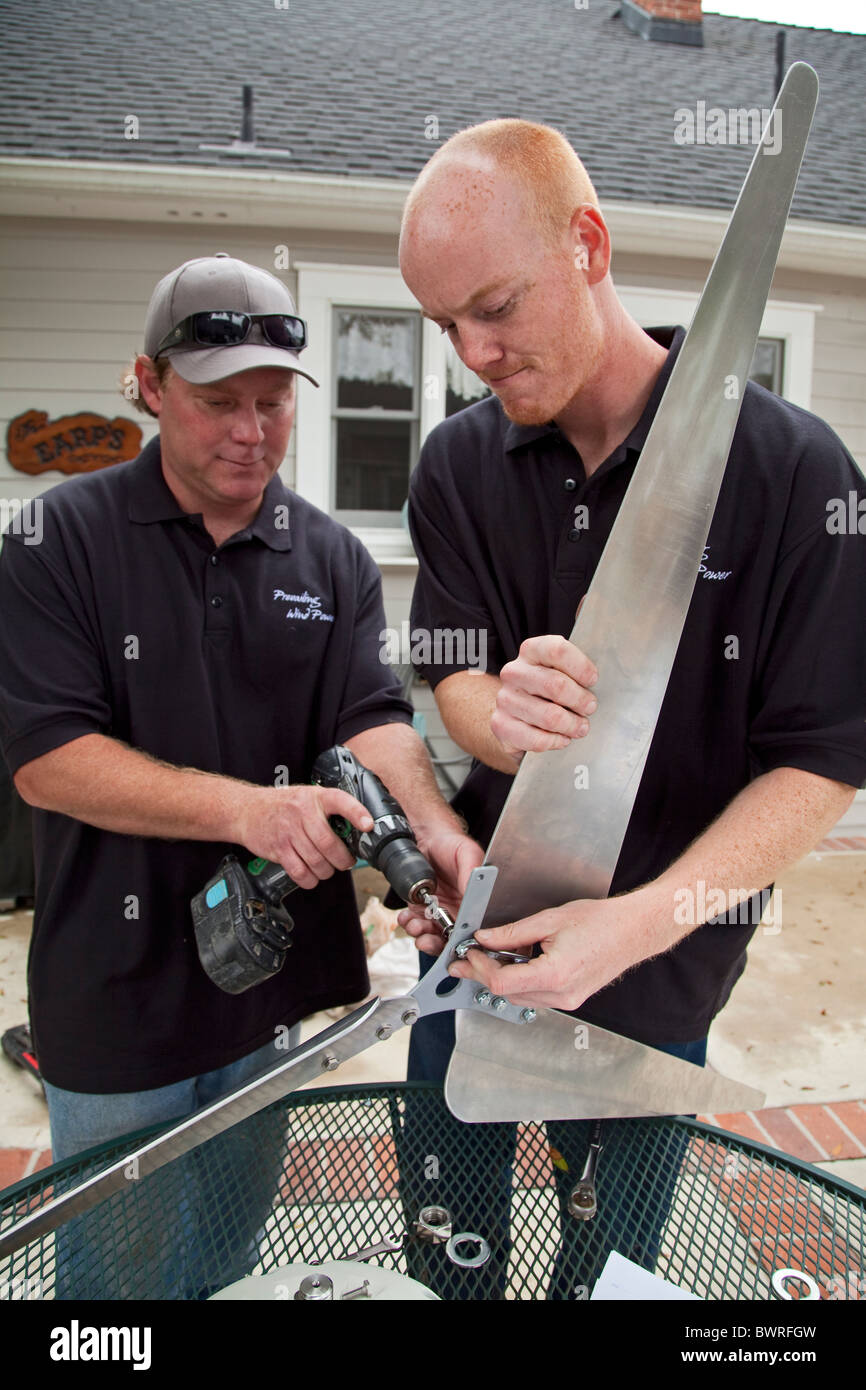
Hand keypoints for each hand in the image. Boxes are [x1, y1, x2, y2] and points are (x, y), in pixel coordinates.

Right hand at [232, 784, 373, 889]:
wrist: (248, 810)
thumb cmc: (284, 806)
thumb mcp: (308, 797)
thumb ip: (329, 810)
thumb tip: (356, 832)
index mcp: (316, 797)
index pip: (340, 801)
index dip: (356, 813)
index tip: (369, 825)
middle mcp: (303, 812)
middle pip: (329, 843)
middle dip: (342, 859)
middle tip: (345, 862)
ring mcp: (289, 831)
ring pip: (316, 861)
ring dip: (327, 871)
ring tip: (328, 869)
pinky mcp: (278, 848)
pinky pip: (299, 871)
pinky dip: (310, 880)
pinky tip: (312, 876)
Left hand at [398, 827, 483, 955]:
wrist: (426, 837)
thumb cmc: (450, 843)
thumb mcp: (467, 852)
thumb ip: (472, 872)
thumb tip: (473, 893)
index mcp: (473, 902)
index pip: (471, 928)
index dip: (460, 939)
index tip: (449, 940)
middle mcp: (458, 910)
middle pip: (450, 938)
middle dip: (435, 942)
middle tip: (425, 938)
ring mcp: (438, 911)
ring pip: (431, 934)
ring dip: (421, 933)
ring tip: (414, 924)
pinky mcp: (421, 908)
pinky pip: (415, 923)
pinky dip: (409, 923)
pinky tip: (406, 916)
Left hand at [445, 892, 653, 1009]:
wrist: (633, 931)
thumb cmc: (601, 922)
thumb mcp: (549, 920)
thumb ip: (513, 933)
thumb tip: (485, 938)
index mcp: (554, 974)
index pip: (501, 982)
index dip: (479, 967)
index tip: (469, 953)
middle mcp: (561, 995)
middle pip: (507, 993)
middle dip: (484, 974)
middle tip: (468, 957)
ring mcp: (567, 1001)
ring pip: (519, 997)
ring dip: (501, 978)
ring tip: (490, 956)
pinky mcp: (571, 999)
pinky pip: (535, 995)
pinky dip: (519, 981)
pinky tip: (514, 963)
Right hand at [491, 633, 598, 762]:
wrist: (516, 715)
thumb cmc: (547, 691)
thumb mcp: (562, 671)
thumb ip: (579, 668)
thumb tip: (610, 672)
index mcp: (531, 651)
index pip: (557, 650)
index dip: (581, 667)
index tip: (593, 680)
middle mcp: (514, 672)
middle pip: (555, 685)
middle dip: (580, 700)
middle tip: (590, 708)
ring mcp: (506, 699)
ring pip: (549, 715)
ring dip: (572, 725)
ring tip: (580, 727)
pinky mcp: (501, 725)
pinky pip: (537, 739)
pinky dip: (556, 741)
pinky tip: (562, 738)